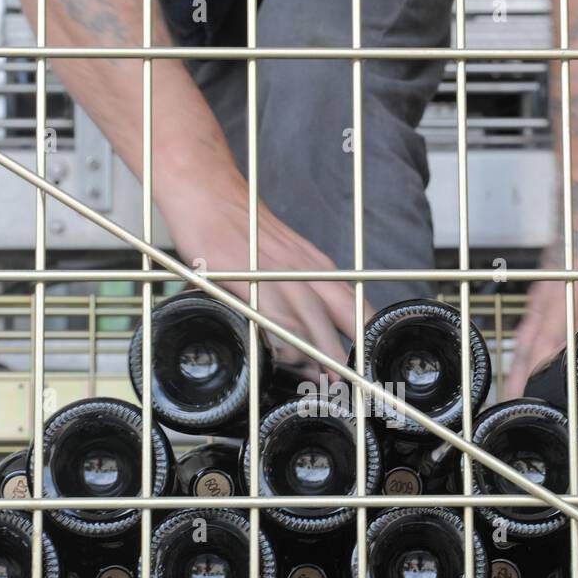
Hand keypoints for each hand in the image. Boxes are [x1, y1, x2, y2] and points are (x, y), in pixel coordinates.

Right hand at [160, 177, 364, 377]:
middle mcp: (305, 271)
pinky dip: (282, 342)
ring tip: (329, 383)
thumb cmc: (244, 230)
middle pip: (342, 314)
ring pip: (311, 321)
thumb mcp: (284, 260)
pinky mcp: (246, 280)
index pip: (354, 306)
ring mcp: (277, 275)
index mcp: (317, 268)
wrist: (207, 194)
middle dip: (353, 352)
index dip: (366, 338)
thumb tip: (309, 336)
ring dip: (322, 355)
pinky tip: (285, 360)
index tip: (370, 366)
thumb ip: (299, 293)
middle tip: (357, 384)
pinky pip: (271, 317)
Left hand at [506, 144, 577, 396]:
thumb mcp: (561, 267)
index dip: (516, 377)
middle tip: (533, 416)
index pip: (524, 343)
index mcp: (546, 293)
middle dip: (537, 384)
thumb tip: (549, 338)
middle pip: (544, 346)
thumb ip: (557, 302)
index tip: (509, 406)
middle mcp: (563, 291)